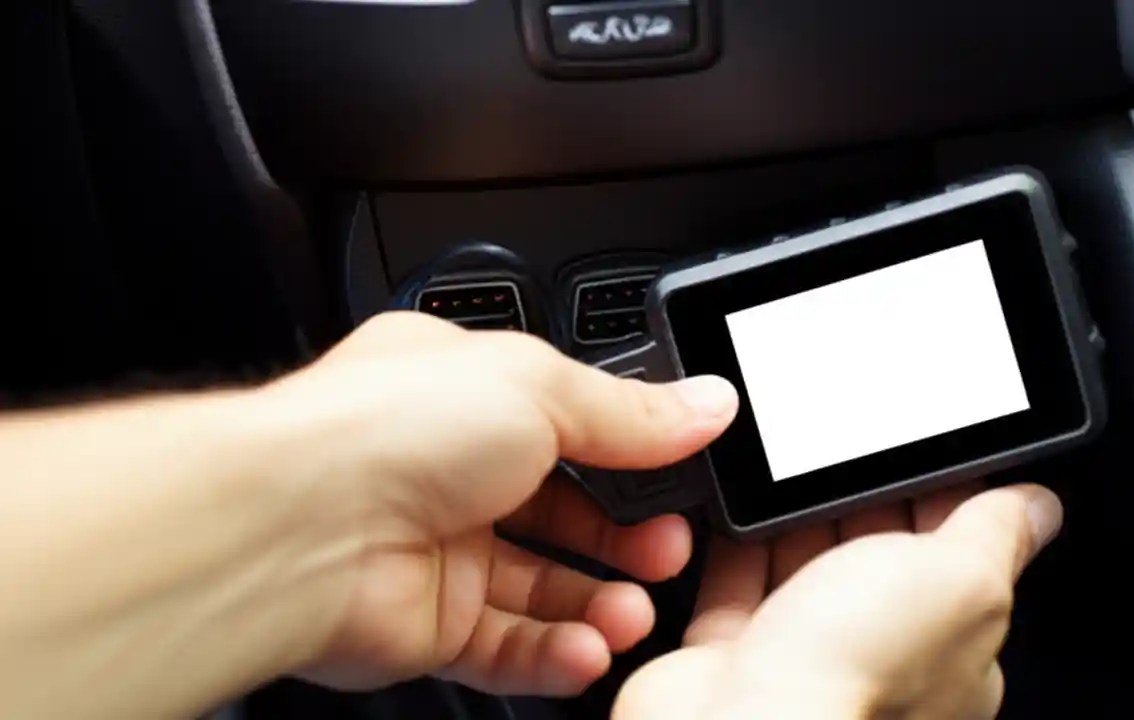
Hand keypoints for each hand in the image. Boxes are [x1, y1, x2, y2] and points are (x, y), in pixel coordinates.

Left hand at [261, 313, 738, 694]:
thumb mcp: (539, 387)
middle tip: (669, 548)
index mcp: (468, 389)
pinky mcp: (428, 623)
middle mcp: (450, 466)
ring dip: (599, 602)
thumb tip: (705, 405)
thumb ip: (631, 411)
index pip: (572, 421)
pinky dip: (556, 653)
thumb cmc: (384, 430)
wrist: (295, 527)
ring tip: (634, 609)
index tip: (684, 471)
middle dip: (627, 536)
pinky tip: (588, 648)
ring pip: (543, 586)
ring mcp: (438, 547)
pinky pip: (509, 647)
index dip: (633, 450)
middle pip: (566, 511)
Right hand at [614, 483, 1062, 719]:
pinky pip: (738, 590)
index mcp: (955, 649)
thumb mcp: (961, 578)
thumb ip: (997, 534)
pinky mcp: (735, 657)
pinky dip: (737, 549)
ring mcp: (805, 659)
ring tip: (789, 468)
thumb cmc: (859, 671)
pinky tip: (738, 514)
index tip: (919, 448)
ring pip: (806, 570)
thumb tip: (1037, 508)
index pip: (960, 557)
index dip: (943, 498)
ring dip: (798, 519)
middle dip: (863, 501)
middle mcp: (880, 660)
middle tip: (848, 446)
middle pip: (878, 559)